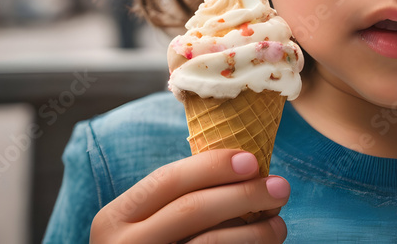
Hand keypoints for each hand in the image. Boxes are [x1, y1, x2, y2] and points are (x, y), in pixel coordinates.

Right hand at [90, 149, 289, 242]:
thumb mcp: (148, 221)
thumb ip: (179, 198)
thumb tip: (246, 168)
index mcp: (115, 218)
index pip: (168, 180)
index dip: (213, 166)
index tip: (253, 161)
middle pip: (192, 209)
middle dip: (243, 194)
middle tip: (281, 188)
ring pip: (210, 243)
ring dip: (254, 232)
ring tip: (279, 225)